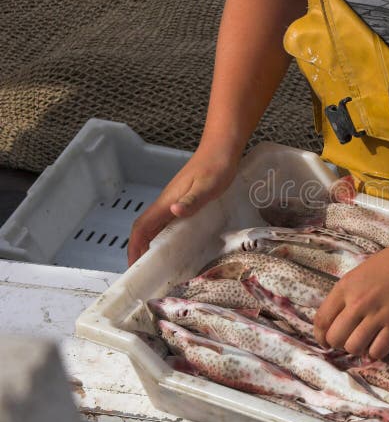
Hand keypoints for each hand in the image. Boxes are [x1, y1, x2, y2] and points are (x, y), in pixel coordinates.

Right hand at [127, 144, 238, 265]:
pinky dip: (164, 236)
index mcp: (167, 201)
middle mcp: (166, 202)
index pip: (142, 227)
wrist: (221, 149)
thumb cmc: (216, 166)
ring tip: (156, 264)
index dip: (135, 246)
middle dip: (139, 250)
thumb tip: (174, 211)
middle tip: (144, 272)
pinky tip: (174, 245)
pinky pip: (167, 222)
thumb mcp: (207, 186)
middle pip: (144, 229)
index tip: (134, 266)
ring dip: (150, 244)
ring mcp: (173, 201)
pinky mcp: (182, 200)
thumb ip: (192, 200)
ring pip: (155, 226)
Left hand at [313, 233, 388, 359]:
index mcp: (346, 286)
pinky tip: (378, 345)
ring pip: (354, 347)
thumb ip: (349, 293)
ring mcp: (378, 315)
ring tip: (364, 343)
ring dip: (356, 349)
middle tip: (347, 340)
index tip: (325, 340)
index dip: (320, 335)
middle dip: (338, 344)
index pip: (322, 319)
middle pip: (335, 337)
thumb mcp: (363, 272)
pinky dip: (375, 353)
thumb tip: (339, 317)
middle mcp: (358, 302)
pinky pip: (377, 351)